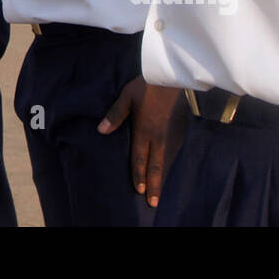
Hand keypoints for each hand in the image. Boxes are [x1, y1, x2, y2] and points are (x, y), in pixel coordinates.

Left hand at [98, 76, 186, 207]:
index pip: (139, 158)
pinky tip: (168, 167)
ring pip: (165, 160)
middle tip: (153, 203)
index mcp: (144, 130)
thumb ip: (114, 115)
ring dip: (163, 177)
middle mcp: (158, 136)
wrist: (170, 76)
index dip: (139, 175)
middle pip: (156, 165)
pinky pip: (173, 150)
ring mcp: (170, 133)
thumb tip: (101, 131)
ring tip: (161, 191)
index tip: (140, 191)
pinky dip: (169, 163)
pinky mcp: (178, 128)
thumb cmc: (145, 85)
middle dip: (154, 185)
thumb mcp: (125, 98)